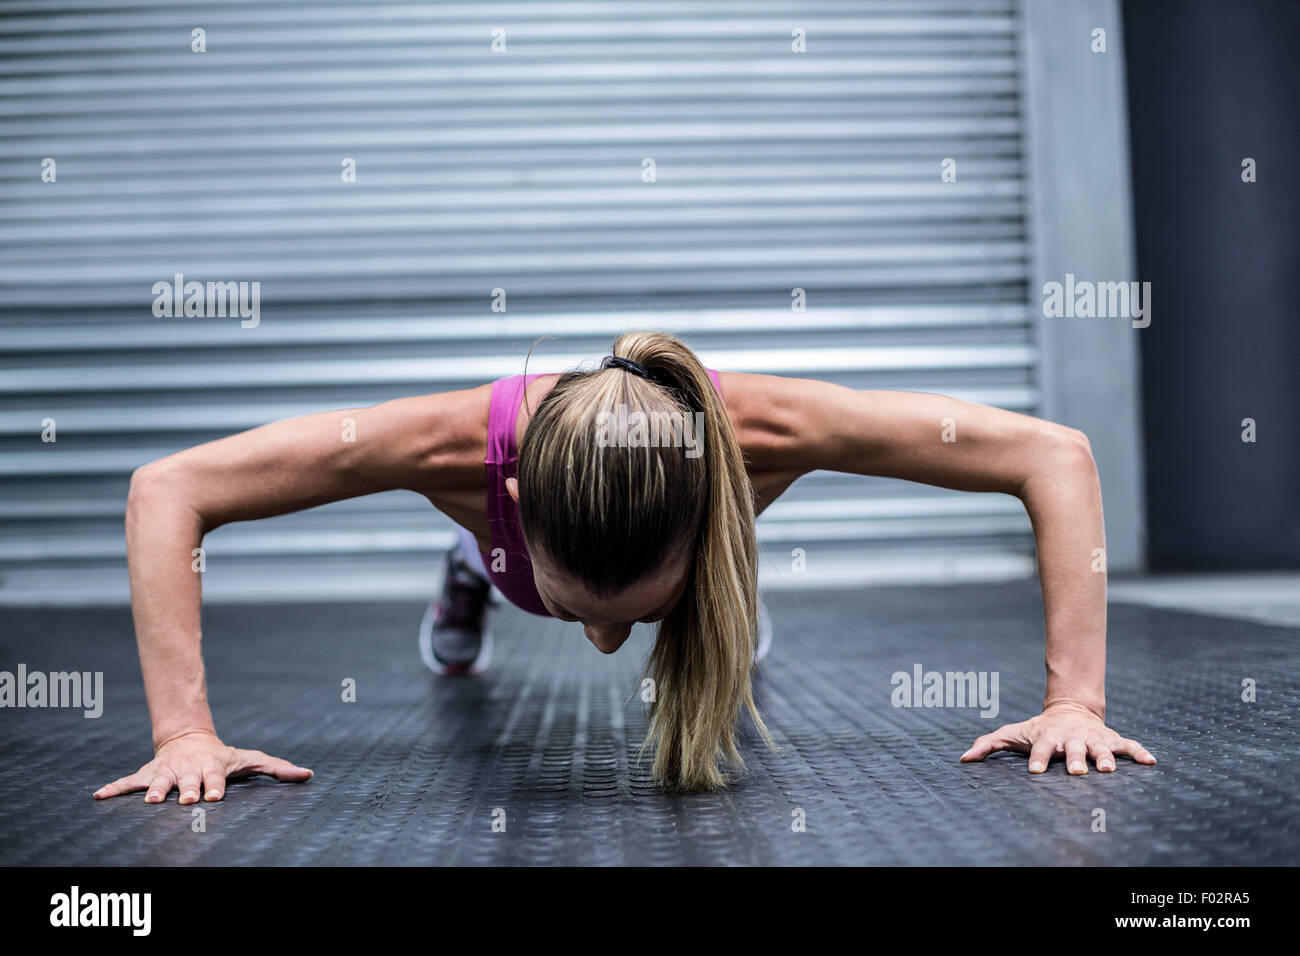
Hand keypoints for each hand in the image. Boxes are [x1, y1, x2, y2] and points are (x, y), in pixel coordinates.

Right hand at [93, 730, 312, 803]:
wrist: (189, 740)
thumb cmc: (222, 757)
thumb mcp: (251, 759)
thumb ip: (277, 768)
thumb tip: (308, 775)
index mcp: (211, 769)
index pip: (214, 780)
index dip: (214, 788)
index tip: (214, 797)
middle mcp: (187, 771)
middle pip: (187, 782)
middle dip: (186, 791)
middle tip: (185, 800)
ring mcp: (166, 773)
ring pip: (158, 782)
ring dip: (154, 791)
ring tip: (150, 801)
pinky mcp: (147, 775)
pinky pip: (127, 782)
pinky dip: (113, 788)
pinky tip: (98, 796)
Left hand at [959, 701, 1155, 773]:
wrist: (1069, 710)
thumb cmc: (1037, 729)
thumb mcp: (1012, 734)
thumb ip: (989, 745)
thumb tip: (963, 758)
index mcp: (1048, 738)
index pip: (1041, 748)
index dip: (1037, 758)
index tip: (1035, 771)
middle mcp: (1071, 739)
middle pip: (1074, 750)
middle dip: (1076, 760)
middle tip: (1077, 771)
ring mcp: (1092, 739)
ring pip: (1101, 748)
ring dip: (1106, 758)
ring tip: (1110, 770)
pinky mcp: (1111, 740)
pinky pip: (1128, 745)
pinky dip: (1139, 752)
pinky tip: (1151, 761)